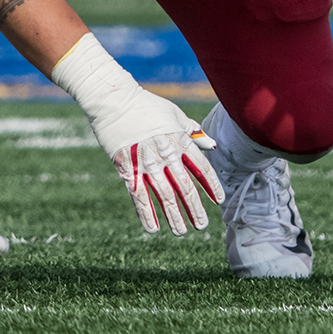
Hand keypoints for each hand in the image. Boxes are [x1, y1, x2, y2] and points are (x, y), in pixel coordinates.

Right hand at [90, 90, 222, 234]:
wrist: (114, 101)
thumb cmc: (146, 105)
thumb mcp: (174, 114)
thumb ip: (193, 131)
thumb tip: (211, 144)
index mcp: (179, 139)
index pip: (201, 168)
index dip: (211, 186)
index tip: (218, 201)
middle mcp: (165, 154)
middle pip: (185, 187)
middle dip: (194, 208)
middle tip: (201, 225)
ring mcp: (146, 164)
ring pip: (164, 196)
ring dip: (174, 217)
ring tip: (182, 232)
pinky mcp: (127, 169)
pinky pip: (138, 196)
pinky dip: (146, 214)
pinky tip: (154, 228)